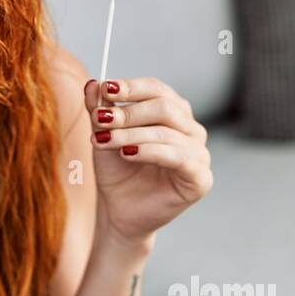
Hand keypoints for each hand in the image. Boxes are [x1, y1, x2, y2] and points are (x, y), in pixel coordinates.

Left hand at [83, 77, 212, 247]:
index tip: (106, 88)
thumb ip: (100, 110)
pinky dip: (150, 152)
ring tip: (104, 140)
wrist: (118, 210)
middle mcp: (191, 129)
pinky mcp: (201, 178)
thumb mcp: (104, 135)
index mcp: (173, 113)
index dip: (132, 87)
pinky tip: (127, 153)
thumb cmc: (116, 170)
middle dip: (129, 112)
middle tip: (100, 119)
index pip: (157, 90)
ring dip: (131, 134)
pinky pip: (177, 157)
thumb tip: (93, 85)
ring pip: (167, 132)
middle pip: (165, 107)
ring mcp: (199, 154)